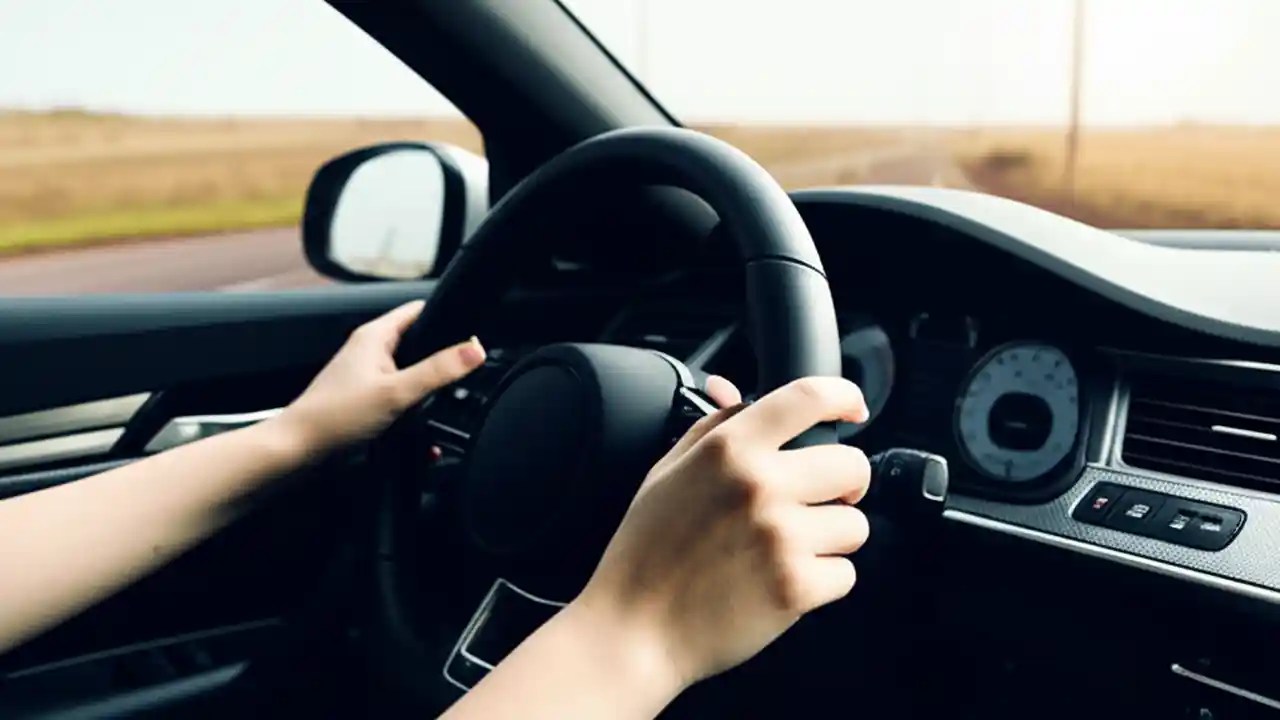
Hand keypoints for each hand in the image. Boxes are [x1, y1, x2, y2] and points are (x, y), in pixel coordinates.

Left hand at [276, 300, 484, 453]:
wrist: (299, 451)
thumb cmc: (334, 416)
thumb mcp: (396, 391)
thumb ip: (438, 370)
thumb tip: (475, 350)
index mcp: (375, 336)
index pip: (418, 311)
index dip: (446, 317)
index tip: (471, 332)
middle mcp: (371, 353)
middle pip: (420, 347)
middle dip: (442, 364)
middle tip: (464, 378)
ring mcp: (369, 379)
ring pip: (412, 379)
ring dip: (429, 396)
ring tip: (444, 411)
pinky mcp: (368, 404)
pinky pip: (401, 404)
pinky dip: (415, 418)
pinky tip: (425, 439)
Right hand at [573, 375, 870, 688]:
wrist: (632, 630)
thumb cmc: (645, 553)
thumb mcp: (666, 474)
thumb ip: (710, 427)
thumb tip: (732, 389)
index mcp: (728, 449)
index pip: (809, 397)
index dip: (843, 395)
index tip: (853, 407)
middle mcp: (760, 484)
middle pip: (851, 464)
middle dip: (843, 485)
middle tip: (820, 500)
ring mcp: (781, 536)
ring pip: (856, 525)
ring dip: (831, 539)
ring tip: (789, 550)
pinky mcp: (796, 587)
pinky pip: (845, 574)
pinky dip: (822, 583)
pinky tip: (782, 583)